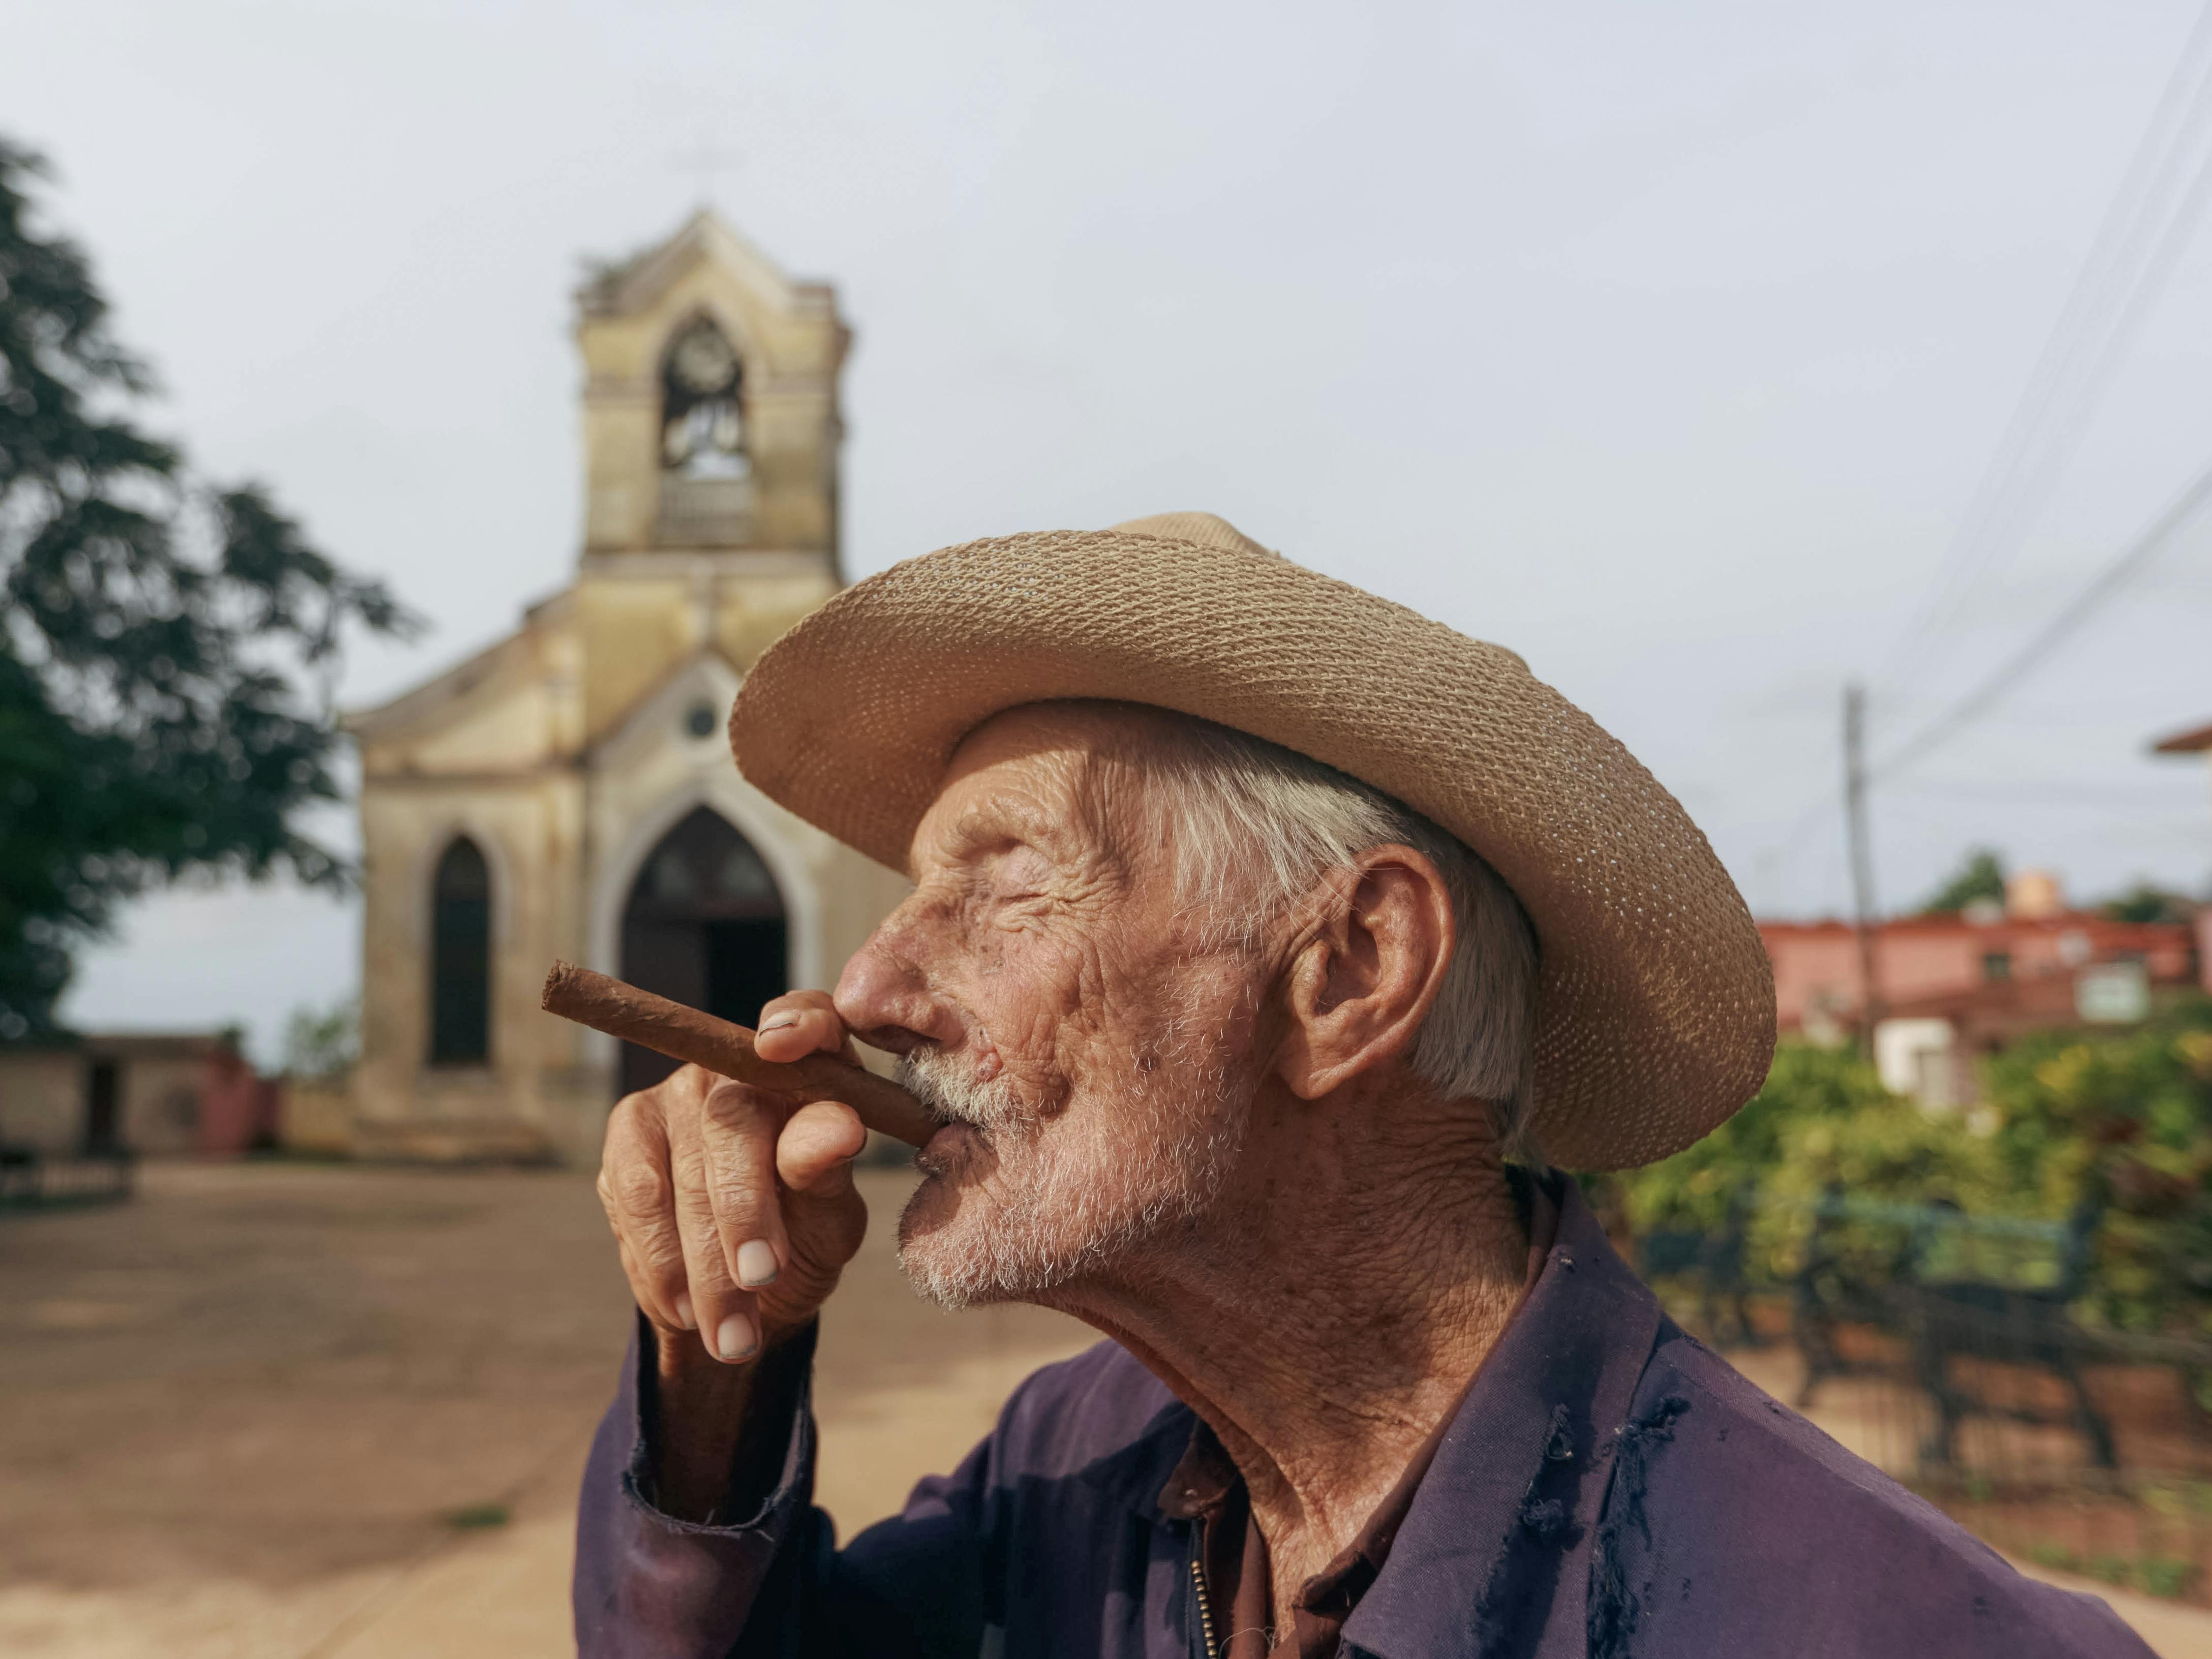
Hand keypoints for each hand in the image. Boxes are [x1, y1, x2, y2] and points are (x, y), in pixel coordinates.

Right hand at [597, 990, 871, 1366]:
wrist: (745, 1292)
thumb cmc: (805, 1234)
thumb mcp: (833, 1217)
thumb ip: (829, 1171)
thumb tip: (838, 1126)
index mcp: (810, 1065)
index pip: (809, 1017)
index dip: (798, 1022)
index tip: (783, 1046)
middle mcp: (735, 1064)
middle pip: (733, 1121)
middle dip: (745, 1213)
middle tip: (763, 1281)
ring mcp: (674, 1095)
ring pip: (679, 1171)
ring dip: (702, 1262)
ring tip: (733, 1333)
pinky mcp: (627, 1135)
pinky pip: (635, 1195)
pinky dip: (660, 1261)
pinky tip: (686, 1309)